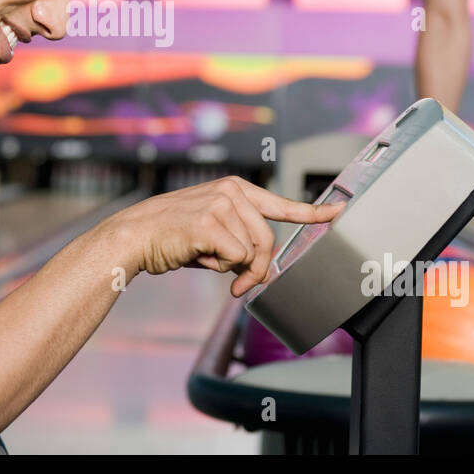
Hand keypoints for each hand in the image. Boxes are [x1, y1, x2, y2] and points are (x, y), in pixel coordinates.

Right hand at [102, 176, 345, 297]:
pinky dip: (218, 266)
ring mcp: (221, 204)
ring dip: (232, 267)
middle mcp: (232, 190)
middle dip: (258, 268)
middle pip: (268, 240)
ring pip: (251, 251)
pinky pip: (234, 258)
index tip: (338, 211)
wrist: (134, 235)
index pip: (282, 204)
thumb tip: (260, 267)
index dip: (313, 212)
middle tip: (240, 285)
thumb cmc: (172, 236)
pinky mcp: (210, 222)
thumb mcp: (213, 230)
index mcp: (235, 188)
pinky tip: (196, 255)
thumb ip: (240, 238)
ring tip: (204, 258)